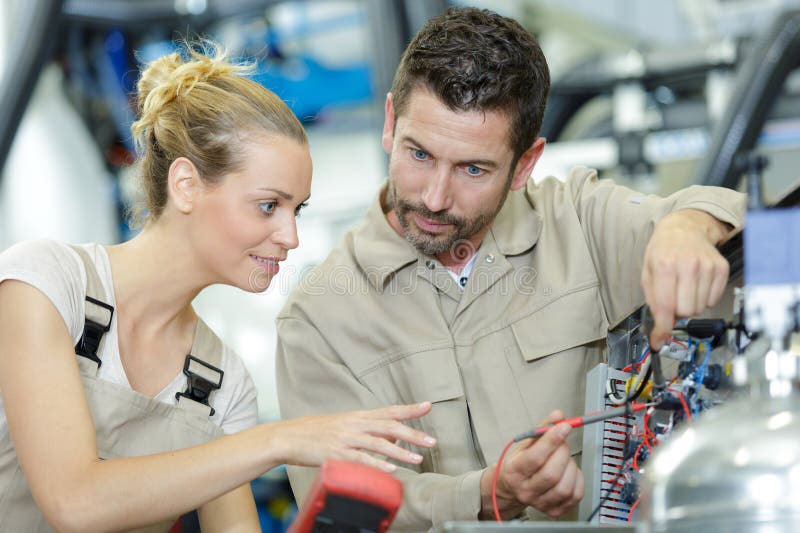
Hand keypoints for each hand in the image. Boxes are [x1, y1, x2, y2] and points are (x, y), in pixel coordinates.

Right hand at [273, 402, 434, 472]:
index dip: (409, 409)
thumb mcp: (344, 425)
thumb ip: (367, 429)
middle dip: (413, 433)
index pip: (389, 410)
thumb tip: (391, 437)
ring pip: (379, 443)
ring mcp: (346, 438)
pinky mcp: (336, 453)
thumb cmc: (317, 432)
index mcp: (358, 416)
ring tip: (418, 459)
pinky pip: (361, 459)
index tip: (428, 405)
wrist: (288, 436)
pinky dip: (377, 464)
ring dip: (401, 452)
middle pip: (389, 427)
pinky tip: (391, 469)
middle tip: (432, 441)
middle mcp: (355, 424)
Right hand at [482, 410, 583, 518]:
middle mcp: (525, 490)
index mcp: (514, 471)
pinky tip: (570, 471)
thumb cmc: (519, 464)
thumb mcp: (524, 444)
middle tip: (563, 441)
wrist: (512, 488)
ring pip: (564, 487)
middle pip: (551, 474)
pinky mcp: (554, 511)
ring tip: (564, 458)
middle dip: (563, 452)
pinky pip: (575, 495)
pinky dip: (577, 479)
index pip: (535, 457)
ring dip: (570, 466)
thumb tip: (558, 416)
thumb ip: (541, 429)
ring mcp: (540, 503)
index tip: (564, 426)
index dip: (552, 440)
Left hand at [641, 209, 731, 349]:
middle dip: (676, 311)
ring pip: (699, 308)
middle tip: (672, 297)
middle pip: (685, 311)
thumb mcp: (647, 272)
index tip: (659, 341)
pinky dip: (703, 298)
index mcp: (664, 266)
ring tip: (684, 287)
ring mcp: (707, 267)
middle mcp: (688, 266)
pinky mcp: (721, 269)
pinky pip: (713, 300)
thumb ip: (652, 300)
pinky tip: (696, 284)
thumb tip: (658, 329)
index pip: (665, 307)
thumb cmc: (663, 251)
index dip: (662, 329)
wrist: (685, 228)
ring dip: (690, 304)